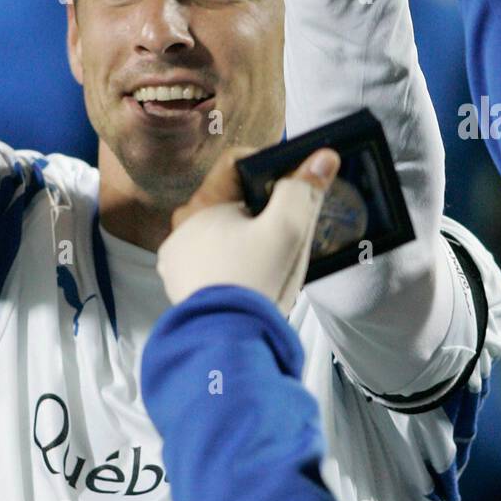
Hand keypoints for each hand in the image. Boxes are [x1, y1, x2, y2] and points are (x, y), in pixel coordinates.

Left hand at [157, 146, 340, 315]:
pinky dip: (228, 262)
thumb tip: (322, 158)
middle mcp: (182, 226)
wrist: (227, 342)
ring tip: (268, 256)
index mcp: (202, 204)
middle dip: (257, 207)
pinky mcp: (180, 284)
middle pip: (228, 199)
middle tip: (283, 227)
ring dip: (242, 236)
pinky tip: (248, 276)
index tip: (288, 186)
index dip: (268, 167)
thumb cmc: (254, 281)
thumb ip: (303, 189)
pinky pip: (208, 260)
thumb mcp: (287, 230)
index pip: (236, 163)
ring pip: (218, 230)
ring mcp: (177, 257)